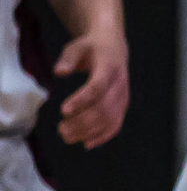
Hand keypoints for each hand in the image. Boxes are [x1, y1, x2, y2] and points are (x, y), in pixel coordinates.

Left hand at [54, 30, 128, 148]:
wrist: (113, 47)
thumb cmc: (91, 48)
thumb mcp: (77, 46)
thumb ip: (68, 58)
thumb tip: (59, 72)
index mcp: (110, 67)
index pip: (98, 86)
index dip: (82, 100)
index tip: (63, 111)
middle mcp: (120, 84)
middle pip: (104, 107)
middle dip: (82, 121)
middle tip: (60, 129)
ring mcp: (123, 96)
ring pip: (110, 119)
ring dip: (89, 131)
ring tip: (67, 136)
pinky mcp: (123, 105)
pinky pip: (117, 124)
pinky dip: (103, 136)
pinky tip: (87, 144)